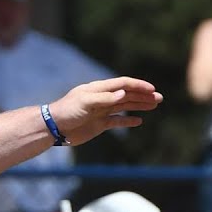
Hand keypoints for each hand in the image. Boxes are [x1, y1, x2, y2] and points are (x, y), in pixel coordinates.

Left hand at [47, 77, 162, 145]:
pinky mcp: (98, 124)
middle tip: (159, 98)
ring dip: (139, 105)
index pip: (123, 84)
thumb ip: (105, 98)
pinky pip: (116, 121)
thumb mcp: (85, 102)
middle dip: (143, 95)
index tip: (152, 90)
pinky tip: (139, 121)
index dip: (138, 86)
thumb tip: (124, 94)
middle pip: (126, 94)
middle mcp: (101, 98)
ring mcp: (101, 111)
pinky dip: (127, 120)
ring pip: (124, 106)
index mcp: (98, 89)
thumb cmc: (67, 111)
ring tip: (154, 105)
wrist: (53, 127)